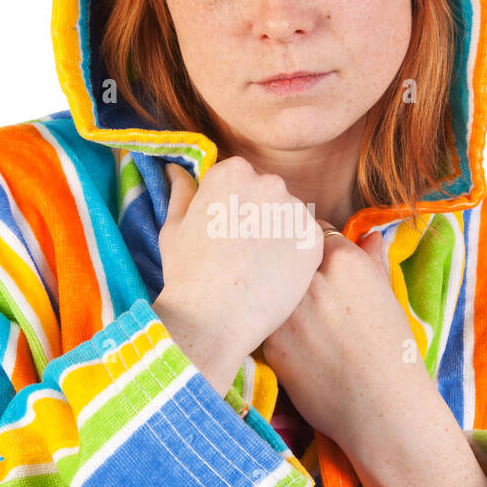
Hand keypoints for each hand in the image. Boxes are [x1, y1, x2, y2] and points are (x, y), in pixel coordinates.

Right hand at [152, 158, 323, 391]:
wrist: (213, 318)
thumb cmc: (187, 274)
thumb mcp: (173, 227)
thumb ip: (181, 191)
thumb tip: (174, 168)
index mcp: (232, 172)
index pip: (242, 178)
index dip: (232, 208)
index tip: (224, 231)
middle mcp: (268, 181)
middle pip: (269, 194)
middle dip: (258, 216)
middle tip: (241, 252)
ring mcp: (294, 210)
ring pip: (290, 217)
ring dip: (279, 234)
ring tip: (257, 267)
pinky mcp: (313, 239)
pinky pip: (307, 240)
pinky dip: (295, 256)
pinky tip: (274, 275)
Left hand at [261, 221, 424, 449]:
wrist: (382, 407)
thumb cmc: (393, 353)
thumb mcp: (388, 298)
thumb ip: (373, 261)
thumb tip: (369, 236)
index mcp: (344, 261)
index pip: (315, 234)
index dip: (315, 250)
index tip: (317, 266)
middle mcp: (311, 280)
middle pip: (286, 258)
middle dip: (291, 270)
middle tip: (305, 293)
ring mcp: (287, 311)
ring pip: (270, 289)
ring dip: (277, 298)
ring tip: (303, 322)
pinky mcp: (271, 342)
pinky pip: (265, 324)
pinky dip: (274, 331)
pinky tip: (299, 348)